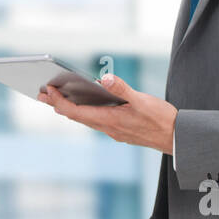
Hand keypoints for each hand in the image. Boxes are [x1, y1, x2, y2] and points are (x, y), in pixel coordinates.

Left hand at [37, 74, 174, 153]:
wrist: (177, 139)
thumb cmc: (162, 120)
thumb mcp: (143, 101)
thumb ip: (123, 89)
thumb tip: (106, 78)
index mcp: (110, 120)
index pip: (76, 112)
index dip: (60, 101)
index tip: (48, 90)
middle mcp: (108, 128)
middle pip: (77, 116)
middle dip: (58, 104)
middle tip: (41, 94)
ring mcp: (114, 130)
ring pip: (86, 119)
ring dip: (70, 109)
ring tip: (56, 98)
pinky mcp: (120, 130)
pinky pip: (96, 120)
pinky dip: (85, 112)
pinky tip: (85, 105)